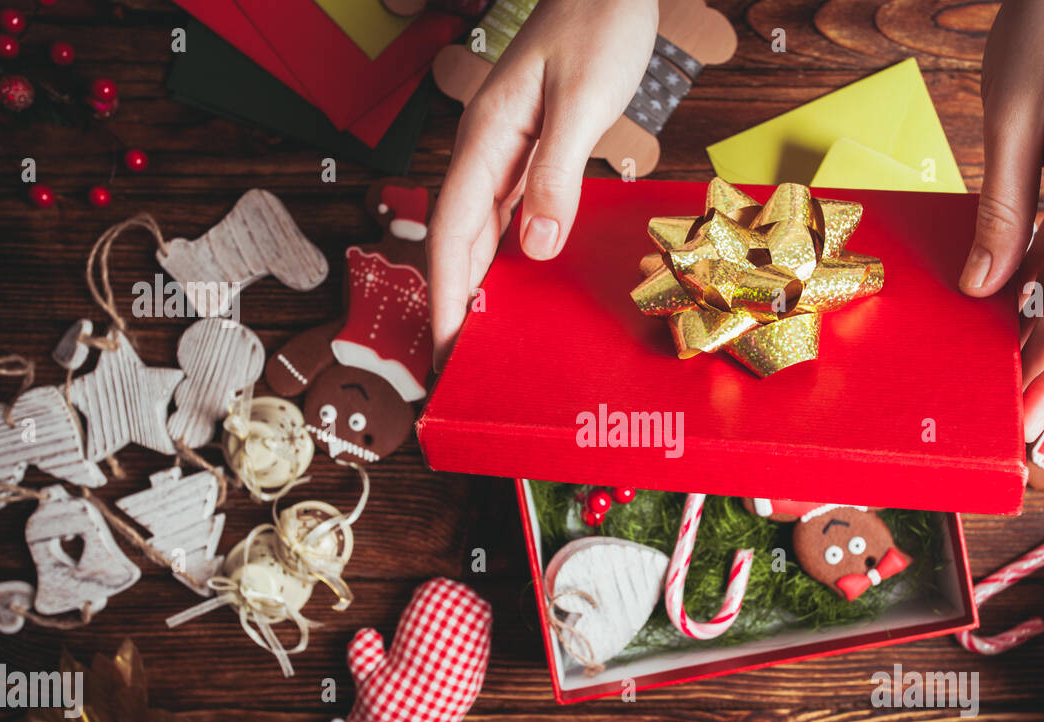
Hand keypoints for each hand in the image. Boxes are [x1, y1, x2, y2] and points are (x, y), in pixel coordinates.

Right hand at [429, 0, 658, 369]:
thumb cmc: (598, 24)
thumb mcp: (582, 101)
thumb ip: (557, 175)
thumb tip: (532, 248)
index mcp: (487, 138)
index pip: (451, 232)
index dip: (446, 294)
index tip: (445, 347)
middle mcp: (488, 151)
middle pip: (457, 241)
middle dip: (453, 303)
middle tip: (456, 365)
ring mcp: (507, 153)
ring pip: (480, 233)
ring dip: (476, 286)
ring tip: (479, 340)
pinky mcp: (532, 154)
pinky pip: (509, 217)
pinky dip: (506, 257)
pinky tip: (514, 285)